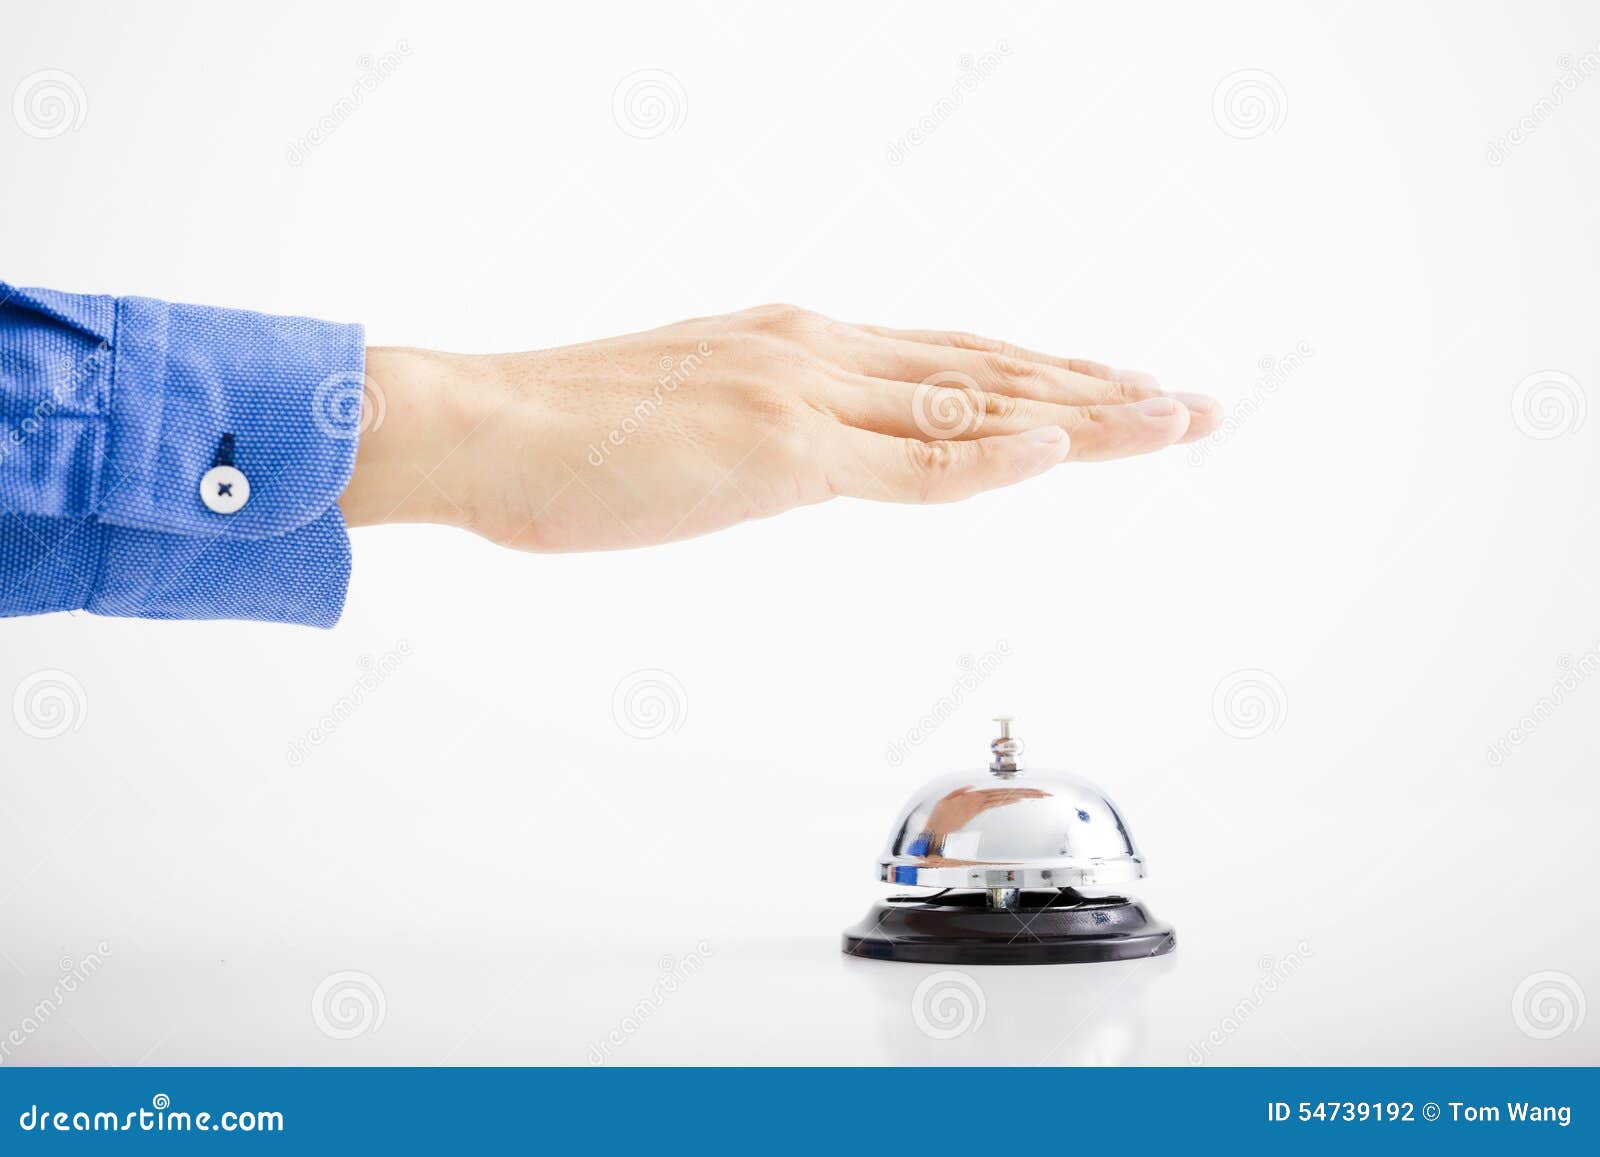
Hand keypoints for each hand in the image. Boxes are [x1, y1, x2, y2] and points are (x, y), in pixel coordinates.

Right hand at [338, 304, 1217, 550]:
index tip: (1114, 398)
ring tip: (1173, 418)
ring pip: (972, 405)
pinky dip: (987, 454)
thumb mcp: (694, 427)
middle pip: (990, 372)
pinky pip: (904, 464)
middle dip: (1101, 391)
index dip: (1046, 382)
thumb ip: (768, 439)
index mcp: (800, 349)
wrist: (476, 424)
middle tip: (1192, 405)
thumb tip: (806, 463)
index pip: (954, 363)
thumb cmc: (564, 436)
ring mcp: (801, 395)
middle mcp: (818, 354)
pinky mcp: (774, 449)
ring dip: (1084, 413)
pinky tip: (1060, 445)